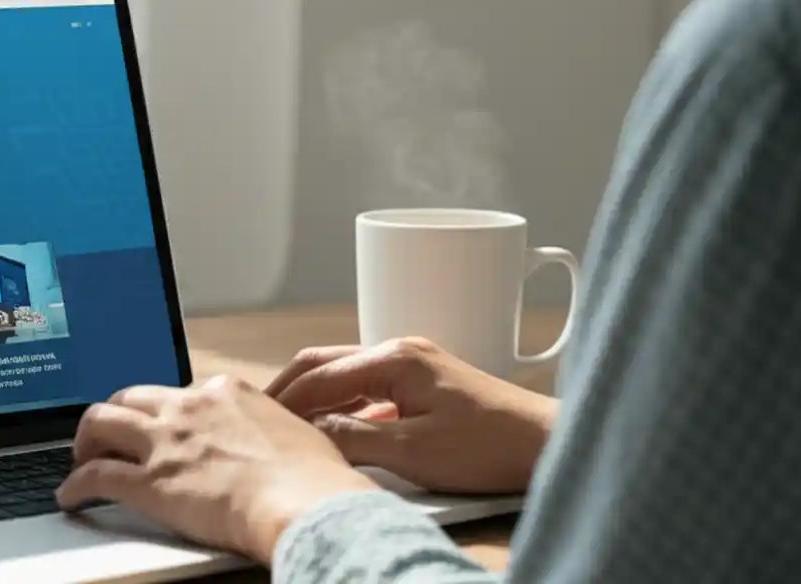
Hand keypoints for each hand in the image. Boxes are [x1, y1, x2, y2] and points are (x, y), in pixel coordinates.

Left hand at [56, 376, 378, 562]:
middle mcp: (189, 407)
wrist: (306, 502)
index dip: (163, 411)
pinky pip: (95, 477)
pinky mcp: (149, 482)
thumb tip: (271, 441)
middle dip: (115, 415)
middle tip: (110, 437)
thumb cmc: (314, 477)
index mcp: (226, 391)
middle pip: (131, 397)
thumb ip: (267, 428)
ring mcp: (166, 442)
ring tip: (80, 459)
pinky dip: (74, 486)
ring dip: (86, 441)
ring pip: (101, 422)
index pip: (178, 392)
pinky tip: (69, 496)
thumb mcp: (294, 432)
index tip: (161, 425)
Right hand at [267, 337, 556, 493]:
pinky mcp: (424, 381)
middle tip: (259, 417)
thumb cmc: (487, 447)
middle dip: (289, 389)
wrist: (545, 444)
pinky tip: (332, 426)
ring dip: (314, 396)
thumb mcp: (413, 451)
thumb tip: (310, 431)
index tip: (256, 422)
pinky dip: (341, 402)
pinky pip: (367, 385)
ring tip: (287, 425)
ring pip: (345, 372)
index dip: (284, 401)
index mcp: (393, 358)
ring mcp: (413, 363)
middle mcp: (399, 349)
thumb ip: (355, 437)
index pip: (318, 375)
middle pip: (325, 362)